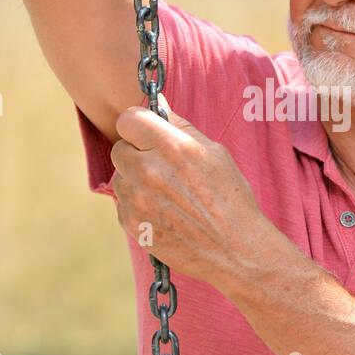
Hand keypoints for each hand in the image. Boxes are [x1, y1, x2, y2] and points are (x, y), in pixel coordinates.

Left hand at [110, 96, 277, 284]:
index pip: (128, 119)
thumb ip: (181, 128)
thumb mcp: (215, 153)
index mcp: (172, 147)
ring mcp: (137, 199)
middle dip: (136, 153)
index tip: (147, 133)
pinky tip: (164, 213)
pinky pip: (123, 204)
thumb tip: (158, 105)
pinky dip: (137, 206)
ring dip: (135, 181)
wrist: (234, 250)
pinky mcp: (131, 223)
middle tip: (160, 167)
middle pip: (119, 148)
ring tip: (167, 195)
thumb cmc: (231, 198)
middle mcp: (149, 170)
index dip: (138, 125)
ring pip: (120, 178)